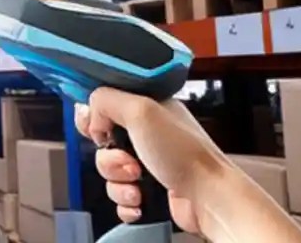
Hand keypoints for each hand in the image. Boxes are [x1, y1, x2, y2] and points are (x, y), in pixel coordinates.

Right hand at [75, 88, 229, 233]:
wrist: (209, 198)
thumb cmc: (186, 154)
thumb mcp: (141, 110)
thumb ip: (105, 100)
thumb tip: (91, 115)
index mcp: (148, 107)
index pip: (106, 104)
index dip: (94, 118)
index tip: (97, 130)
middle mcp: (148, 134)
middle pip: (103, 142)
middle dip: (108, 157)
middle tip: (128, 161)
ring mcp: (149, 163)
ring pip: (109, 172)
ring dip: (118, 182)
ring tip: (138, 185)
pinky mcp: (151, 189)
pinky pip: (120, 194)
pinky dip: (125, 200)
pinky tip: (139, 200)